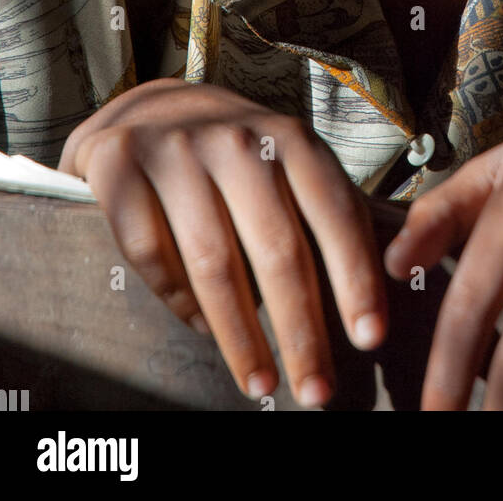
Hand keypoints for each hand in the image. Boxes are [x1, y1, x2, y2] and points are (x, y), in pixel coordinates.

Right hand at [58, 77, 387, 405]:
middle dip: (302, 329)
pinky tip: (201, 329)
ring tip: (262, 384)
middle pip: (276, 248)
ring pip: (213, 261)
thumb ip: (326, 211)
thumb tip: (381, 293)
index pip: (334, 212)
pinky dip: (178, 302)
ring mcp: (176, 151)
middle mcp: (236, 139)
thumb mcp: (287, 161)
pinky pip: (152, 255)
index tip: (371, 338)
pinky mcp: (120, 166)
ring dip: (240, 336)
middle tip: (318, 392)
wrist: (147, 110)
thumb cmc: (235, 153)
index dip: (355, 277)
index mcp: (290, 138)